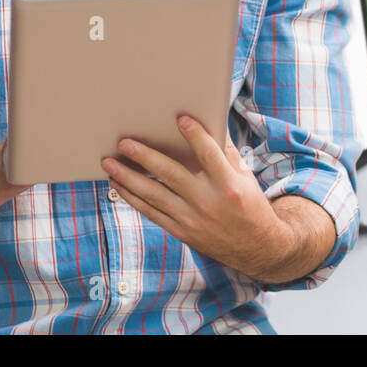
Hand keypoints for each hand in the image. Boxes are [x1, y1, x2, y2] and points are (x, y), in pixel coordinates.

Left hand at [100, 115, 291, 281]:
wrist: (258, 248)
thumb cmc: (250, 204)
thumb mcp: (245, 177)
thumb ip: (224, 153)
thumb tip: (206, 125)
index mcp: (228, 184)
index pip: (209, 154)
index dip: (195, 135)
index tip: (180, 118)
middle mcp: (208, 202)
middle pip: (171, 174)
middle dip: (145, 157)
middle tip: (124, 142)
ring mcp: (192, 219)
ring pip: (154, 195)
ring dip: (128, 178)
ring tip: (109, 163)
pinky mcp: (182, 232)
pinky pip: (151, 212)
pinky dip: (133, 198)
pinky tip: (118, 184)